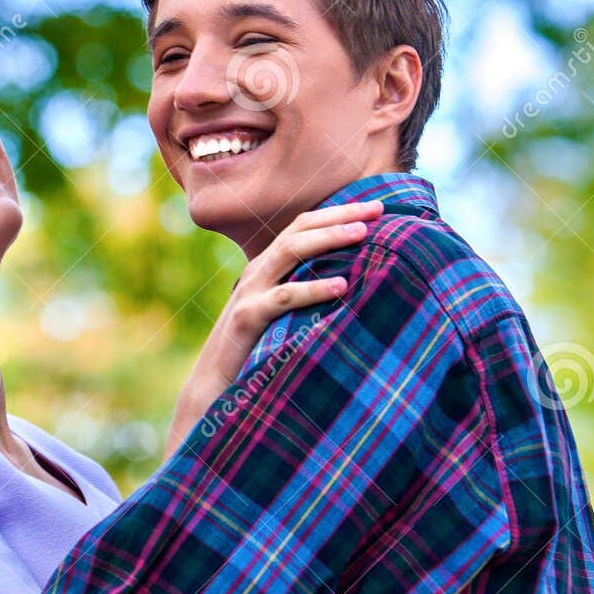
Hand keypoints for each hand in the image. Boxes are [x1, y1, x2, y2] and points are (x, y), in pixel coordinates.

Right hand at [165, 198, 382, 455]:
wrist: (214, 387)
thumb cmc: (255, 352)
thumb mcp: (283, 315)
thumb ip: (305, 293)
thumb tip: (354, 283)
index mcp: (267, 266)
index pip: (303, 225)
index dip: (338, 211)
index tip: (376, 206)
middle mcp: (258, 271)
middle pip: (300, 229)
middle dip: (340, 215)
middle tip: (378, 209)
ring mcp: (250, 292)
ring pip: (291, 252)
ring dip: (328, 238)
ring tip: (363, 233)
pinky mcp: (248, 318)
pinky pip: (284, 297)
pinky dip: (314, 289)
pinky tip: (342, 285)